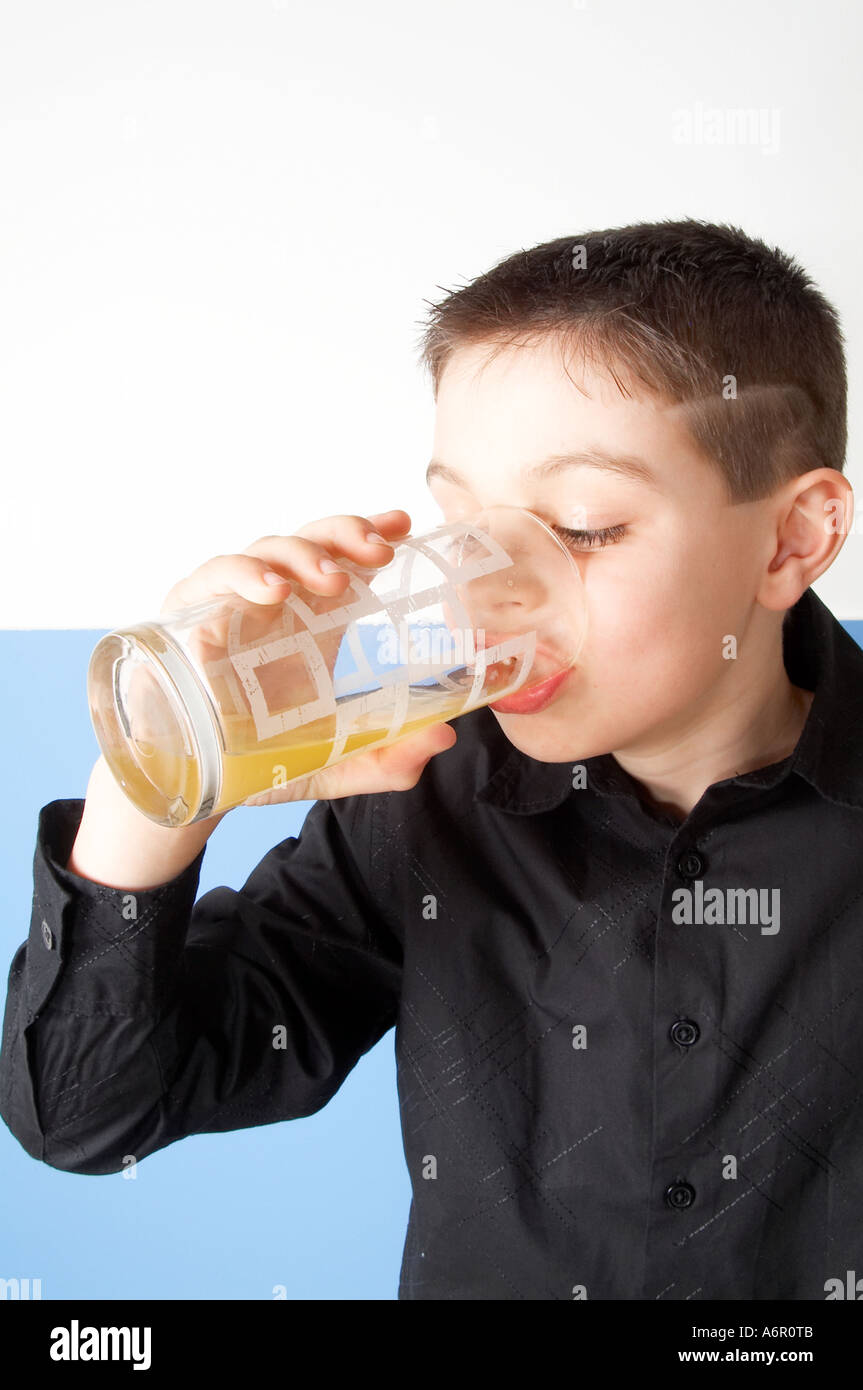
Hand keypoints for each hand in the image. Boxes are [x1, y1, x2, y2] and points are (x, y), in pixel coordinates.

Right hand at [159, 509, 456, 806]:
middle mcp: (273, 602)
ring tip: (334, 580)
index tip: (404, 524)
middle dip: (347, 534)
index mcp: (311, 621)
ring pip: (268, 550)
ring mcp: (230, 602)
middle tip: (381, 550)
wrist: (186, 783)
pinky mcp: (187, 613)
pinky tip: (272, 591)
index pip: (345, 559)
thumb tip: (442, 737)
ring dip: (304, 555)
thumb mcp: (329, 765)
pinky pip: (215, 578)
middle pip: (312, 542)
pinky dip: (243, 575)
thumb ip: (384, 759)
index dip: (370, 533)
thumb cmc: (253, 758)